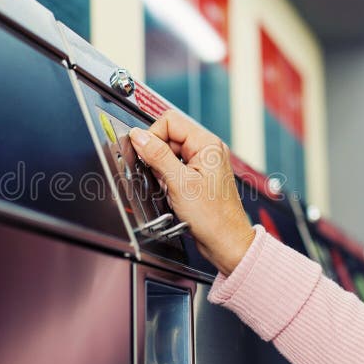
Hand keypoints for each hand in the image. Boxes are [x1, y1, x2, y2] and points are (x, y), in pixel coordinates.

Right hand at [129, 110, 254, 275]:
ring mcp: (202, 163)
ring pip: (168, 153)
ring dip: (162, 169)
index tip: (144, 154)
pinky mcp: (197, 175)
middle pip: (168, 136)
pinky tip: (172, 192)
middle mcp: (207, 150)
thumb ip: (157, 156)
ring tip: (170, 187)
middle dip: (157, 156)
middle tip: (159, 176)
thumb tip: (139, 136)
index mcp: (207, 144)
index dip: (153, 136)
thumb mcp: (180, 183)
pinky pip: (173, 167)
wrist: (225, 241)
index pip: (169, 121)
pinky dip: (167, 178)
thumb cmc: (214, 217)